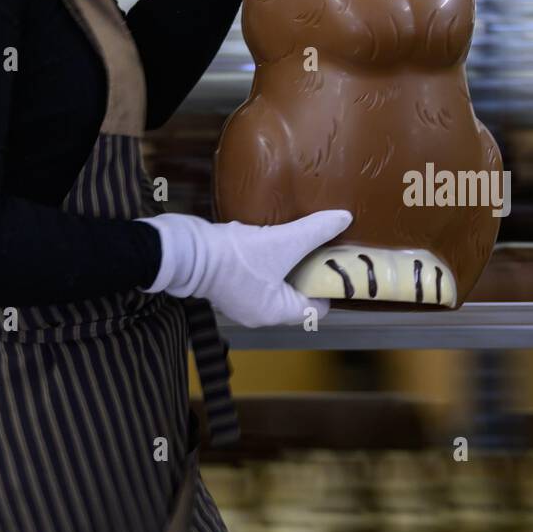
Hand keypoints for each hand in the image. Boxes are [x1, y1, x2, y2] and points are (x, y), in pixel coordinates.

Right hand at [139, 208, 352, 327]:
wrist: (188, 250)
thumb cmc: (236, 256)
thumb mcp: (283, 241)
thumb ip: (316, 230)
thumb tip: (345, 217)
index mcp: (276, 312)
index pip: (316, 308)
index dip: (327, 285)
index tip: (333, 262)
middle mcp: (258, 313)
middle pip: (296, 295)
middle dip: (307, 272)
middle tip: (317, 248)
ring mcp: (239, 301)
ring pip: (275, 285)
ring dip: (285, 266)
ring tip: (294, 241)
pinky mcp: (225, 286)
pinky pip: (257, 277)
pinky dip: (266, 263)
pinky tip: (268, 240)